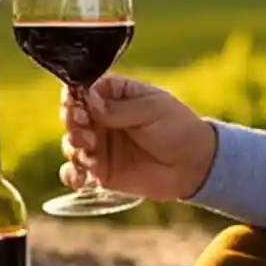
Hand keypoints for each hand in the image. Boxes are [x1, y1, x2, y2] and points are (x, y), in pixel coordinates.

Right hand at [60, 75, 217, 200]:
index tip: (77, 104)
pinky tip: (82, 176)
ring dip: (74, 146)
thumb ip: (118, 108)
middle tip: (84, 127)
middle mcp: (102, 120)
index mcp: (114, 96)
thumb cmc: (178, 128)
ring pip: (71, 144)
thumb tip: (87, 99)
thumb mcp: (152, 110)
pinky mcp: (101, 172)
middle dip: (72, 121)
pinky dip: (72, 175)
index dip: (75, 96)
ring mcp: (100, 146)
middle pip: (71, 116)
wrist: (195, 166)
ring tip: (91, 150)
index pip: (84, 90)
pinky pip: (75, 174)